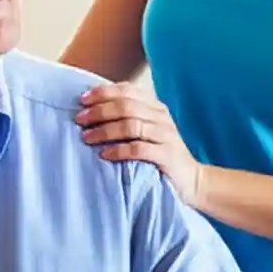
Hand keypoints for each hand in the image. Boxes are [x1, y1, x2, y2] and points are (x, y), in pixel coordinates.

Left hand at [76, 82, 204, 205]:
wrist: (192, 181)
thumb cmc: (161, 155)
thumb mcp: (147, 131)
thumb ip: (127, 118)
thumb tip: (91, 111)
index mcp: (155, 107)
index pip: (128, 90)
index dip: (103, 92)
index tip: (82, 100)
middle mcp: (161, 117)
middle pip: (126, 106)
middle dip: (99, 111)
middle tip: (80, 119)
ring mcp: (166, 135)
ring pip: (131, 125)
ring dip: (105, 130)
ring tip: (87, 137)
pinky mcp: (167, 155)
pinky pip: (139, 148)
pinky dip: (119, 150)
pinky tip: (104, 154)